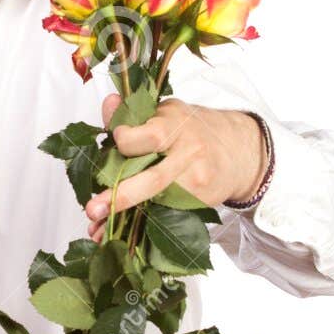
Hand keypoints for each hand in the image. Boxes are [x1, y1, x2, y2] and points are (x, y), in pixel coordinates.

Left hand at [84, 96, 267, 239]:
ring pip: (157, 202)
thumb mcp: (167, 113)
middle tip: (93, 209)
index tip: (115, 143)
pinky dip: (141, 225)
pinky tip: (120, 231)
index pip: (149, 136)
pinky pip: (166, 213)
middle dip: (120, 195)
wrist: (240, 150)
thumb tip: (109, 102)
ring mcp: (196, 180)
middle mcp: (188, 153)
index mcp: (176, 124)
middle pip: (153, 178)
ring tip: (98, 228)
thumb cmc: (194, 130)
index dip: (125, 141)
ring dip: (125, 217)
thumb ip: (135, 113)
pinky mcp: (201, 200)